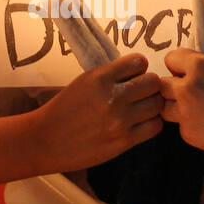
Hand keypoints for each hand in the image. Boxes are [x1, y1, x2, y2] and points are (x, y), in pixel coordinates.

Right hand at [37, 54, 162, 171]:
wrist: (45, 140)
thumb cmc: (63, 110)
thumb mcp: (83, 82)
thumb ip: (111, 75)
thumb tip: (138, 71)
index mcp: (100, 78)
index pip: (139, 62)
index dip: (139, 69)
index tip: (133, 76)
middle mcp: (113, 97)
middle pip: (154, 83)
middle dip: (149, 87)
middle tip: (139, 94)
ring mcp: (120, 120)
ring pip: (157, 104)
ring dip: (151, 106)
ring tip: (139, 110)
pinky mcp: (124, 141)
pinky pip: (154, 127)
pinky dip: (150, 124)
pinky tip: (138, 124)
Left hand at [161, 48, 203, 155]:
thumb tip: (198, 58)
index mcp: (199, 67)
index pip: (170, 59)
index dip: (180, 64)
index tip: (188, 70)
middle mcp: (187, 89)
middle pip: (163, 85)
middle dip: (175, 86)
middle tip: (192, 91)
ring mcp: (186, 114)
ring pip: (165, 107)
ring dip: (177, 106)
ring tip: (199, 108)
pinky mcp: (189, 134)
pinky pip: (180, 125)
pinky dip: (191, 124)